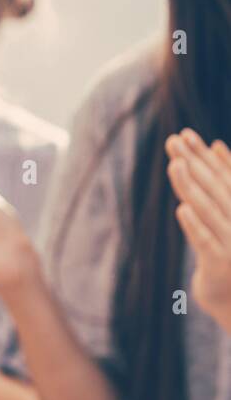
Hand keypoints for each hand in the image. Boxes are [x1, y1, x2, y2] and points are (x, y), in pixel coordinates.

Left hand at [165, 129, 230, 332]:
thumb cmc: (229, 252)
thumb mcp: (226, 215)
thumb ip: (223, 184)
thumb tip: (216, 147)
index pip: (222, 178)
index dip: (204, 155)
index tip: (185, 134)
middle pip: (214, 189)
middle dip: (194, 163)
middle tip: (173, 140)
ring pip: (208, 210)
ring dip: (191, 187)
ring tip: (175, 164)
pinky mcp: (220, 264)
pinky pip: (205, 241)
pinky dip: (194, 224)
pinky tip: (181, 208)